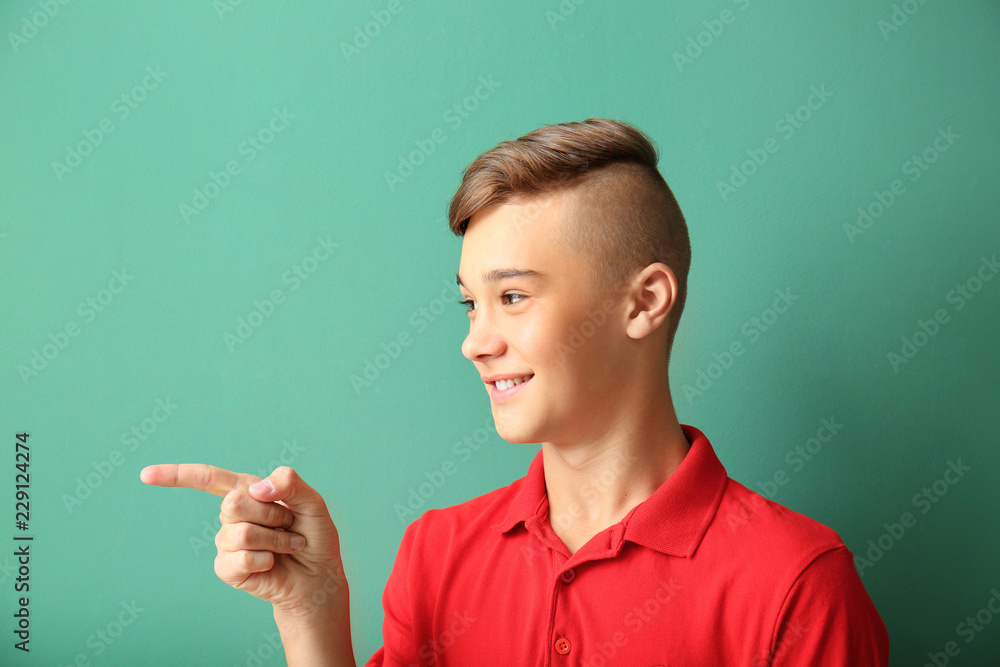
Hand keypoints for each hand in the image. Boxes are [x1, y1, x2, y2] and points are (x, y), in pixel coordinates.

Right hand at [140, 464, 347, 621]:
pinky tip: (272, 563)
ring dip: (275, 539)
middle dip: (271, 514)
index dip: (176, 475)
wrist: (318, 576)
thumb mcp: (312, 501)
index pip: (208, 478)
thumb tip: (257, 488)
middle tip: (289, 523)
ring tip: (288, 544)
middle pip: (234, 504)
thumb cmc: (314, 536)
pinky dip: (264, 559)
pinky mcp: (228, 569)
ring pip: (242, 533)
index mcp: (249, 492)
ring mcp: (227, 543)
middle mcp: (233, 516)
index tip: (145, 475)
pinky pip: (239, 559)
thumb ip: (290, 483)